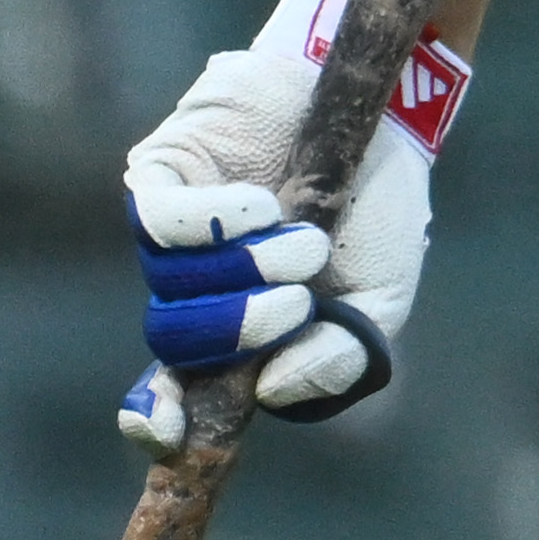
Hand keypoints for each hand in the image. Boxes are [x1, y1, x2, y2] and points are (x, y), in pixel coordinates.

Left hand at [121, 0, 465, 444]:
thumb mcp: (380, 296)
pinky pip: (157, 223)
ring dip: (249, 272)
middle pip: (175, 343)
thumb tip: (271, 392)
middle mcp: (193, 289)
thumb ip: (342, 358)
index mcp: (236, 332)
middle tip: (294, 304)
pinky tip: (264, 211)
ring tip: (305, 242)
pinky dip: (217, 226)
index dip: (159, 417)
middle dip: (238, 333)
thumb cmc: (378, 209)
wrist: (380, 111)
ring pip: (171, 285)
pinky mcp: (161, 176)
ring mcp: (170, 234)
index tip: (168, 428)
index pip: (173, 391)